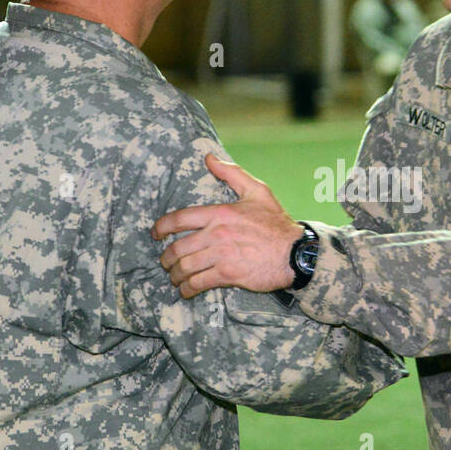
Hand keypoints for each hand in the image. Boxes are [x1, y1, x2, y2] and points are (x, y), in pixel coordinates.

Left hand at [152, 153, 302, 298]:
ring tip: (174, 277)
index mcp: (220, 213)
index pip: (180, 218)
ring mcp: (221, 255)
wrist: (295, 252)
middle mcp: (216, 234)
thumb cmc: (277, 223)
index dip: (162, 227)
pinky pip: (198, 283)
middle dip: (166, 257)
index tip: (156, 233)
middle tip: (165, 262)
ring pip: (185, 267)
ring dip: (175, 274)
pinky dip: (187, 289)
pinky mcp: (228, 275)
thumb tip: (209, 158)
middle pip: (178, 247)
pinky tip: (185, 291)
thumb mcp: (258, 191)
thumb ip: (232, 174)